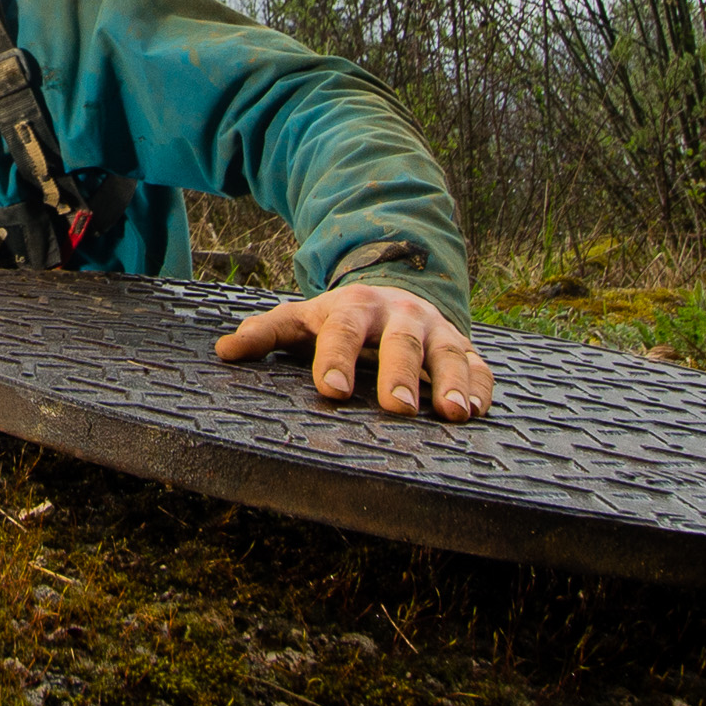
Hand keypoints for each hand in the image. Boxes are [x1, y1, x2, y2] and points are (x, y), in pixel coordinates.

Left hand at [213, 282, 492, 421]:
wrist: (393, 291)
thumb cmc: (340, 319)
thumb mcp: (302, 319)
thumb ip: (265, 333)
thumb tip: (223, 352)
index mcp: (354, 308)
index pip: (342, 331)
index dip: (336, 359)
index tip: (331, 391)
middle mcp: (399, 316)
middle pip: (401, 343)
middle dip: (399, 375)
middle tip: (396, 409)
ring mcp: (435, 330)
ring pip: (447, 353)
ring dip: (452, 381)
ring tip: (454, 414)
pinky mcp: (462, 346)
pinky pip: (479, 365)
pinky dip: (481, 386)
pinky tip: (478, 412)